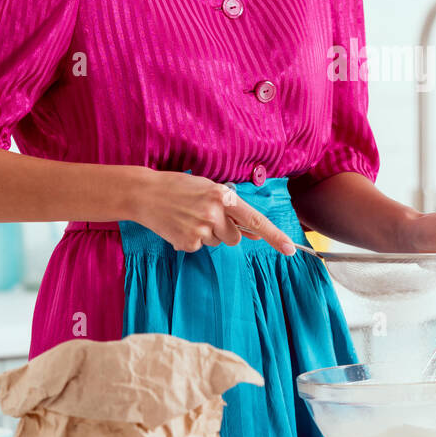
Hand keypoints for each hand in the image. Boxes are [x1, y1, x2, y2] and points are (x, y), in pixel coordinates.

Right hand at [130, 170, 297, 255]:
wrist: (145, 193)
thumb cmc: (179, 187)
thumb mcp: (208, 187)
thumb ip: (230, 207)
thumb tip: (252, 232)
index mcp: (223, 196)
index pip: (255, 220)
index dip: (274, 236)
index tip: (291, 249)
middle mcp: (215, 213)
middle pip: (235, 238)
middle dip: (227, 232)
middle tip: (206, 217)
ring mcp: (201, 229)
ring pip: (218, 243)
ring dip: (208, 234)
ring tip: (189, 218)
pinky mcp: (188, 242)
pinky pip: (200, 247)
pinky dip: (192, 239)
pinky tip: (180, 225)